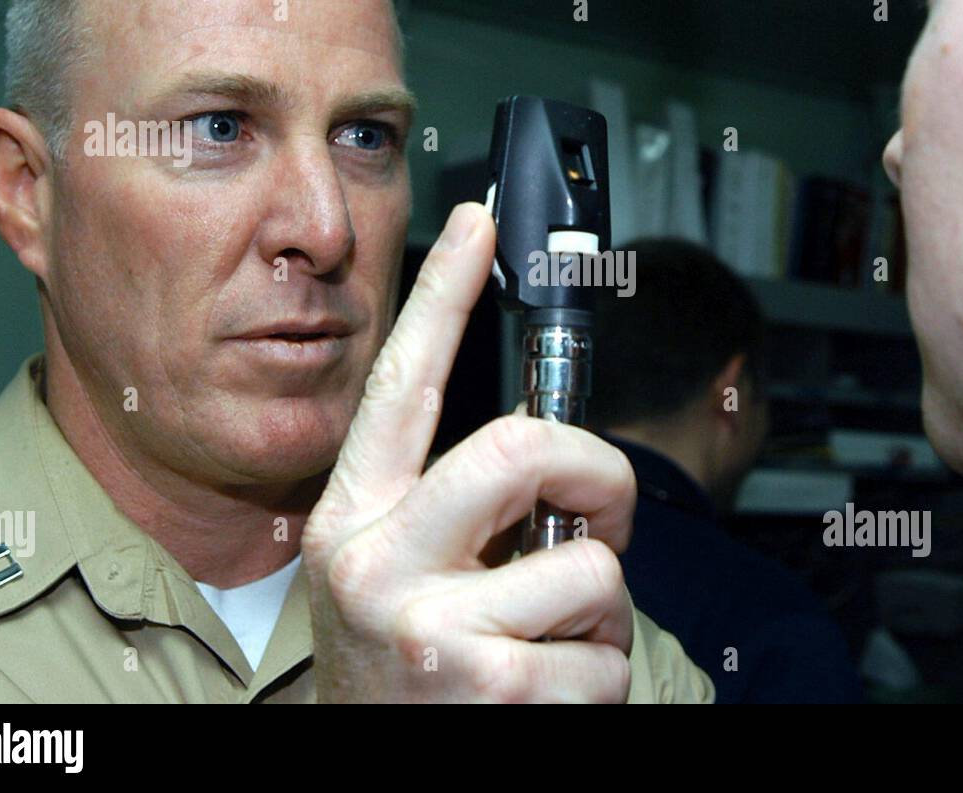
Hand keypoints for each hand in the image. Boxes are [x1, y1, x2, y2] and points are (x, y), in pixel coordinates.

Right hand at [302, 202, 636, 701]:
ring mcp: (428, 625)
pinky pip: (607, 648)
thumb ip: (460, 510)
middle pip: (520, 446)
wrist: (384, 770)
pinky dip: (603, 676)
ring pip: (589, 563)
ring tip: (551, 643)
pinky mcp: (489, 687)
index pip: (400, 383)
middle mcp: (375, 560)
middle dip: (597, 472)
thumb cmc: (408, 671)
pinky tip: (549, 697)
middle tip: (602, 513)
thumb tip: (554, 458)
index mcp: (354, 516)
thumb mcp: (403, 575)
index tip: (482, 224)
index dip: (444, 294)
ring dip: (599, 610)